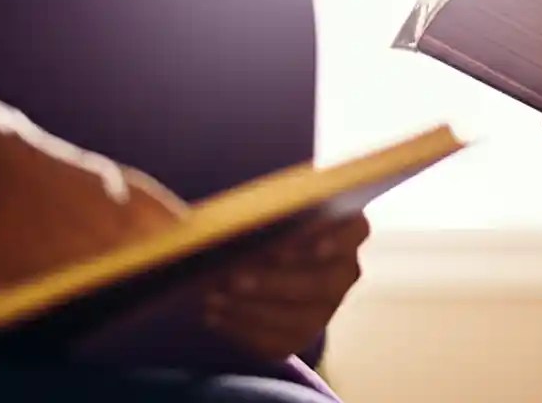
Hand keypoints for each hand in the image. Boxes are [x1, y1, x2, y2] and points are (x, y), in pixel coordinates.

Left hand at [203, 214, 368, 360]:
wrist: (248, 254)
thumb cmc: (257, 218)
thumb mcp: (252, 201)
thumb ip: (234, 199)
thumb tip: (185, 215)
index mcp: (344, 226)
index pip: (356, 229)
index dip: (332, 238)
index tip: (292, 243)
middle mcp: (343, 270)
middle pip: (324, 282)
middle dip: (277, 282)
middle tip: (234, 277)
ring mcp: (325, 307)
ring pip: (301, 318)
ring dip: (254, 309)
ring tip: (213, 297)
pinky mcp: (300, 335)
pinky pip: (278, 341)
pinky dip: (243, 329)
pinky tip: (213, 314)